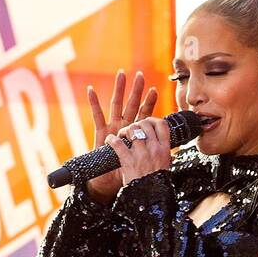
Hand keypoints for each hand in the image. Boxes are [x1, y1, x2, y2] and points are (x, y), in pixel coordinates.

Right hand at [85, 70, 157, 203]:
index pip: (144, 115)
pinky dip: (93, 102)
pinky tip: (91, 89)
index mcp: (136, 133)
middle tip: (140, 75)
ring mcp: (112, 127)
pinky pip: (97, 116)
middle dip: (136, 90)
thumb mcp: (142, 161)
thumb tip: (166, 151)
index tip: (155, 89)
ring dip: (119, 89)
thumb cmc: (127, 172)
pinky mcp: (101, 132)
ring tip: (121, 74)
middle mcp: (124, 127)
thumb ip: (150, 153)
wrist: (110, 182)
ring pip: (116, 105)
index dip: (149, 102)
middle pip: (131, 104)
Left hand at [106, 115, 171, 187]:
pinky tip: (110, 141)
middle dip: (136, 124)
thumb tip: (162, 143)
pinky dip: (111, 140)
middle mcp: (154, 149)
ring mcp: (141, 154)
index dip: (153, 120)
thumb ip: (163, 153)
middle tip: (131, 132)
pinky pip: (118, 143)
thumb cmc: (156, 185)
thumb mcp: (165, 166)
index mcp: (165, 150)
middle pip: (145, 124)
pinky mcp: (128, 160)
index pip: (162, 125)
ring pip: (132, 129)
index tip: (147, 123)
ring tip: (121, 136)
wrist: (149, 201)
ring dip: (124, 130)